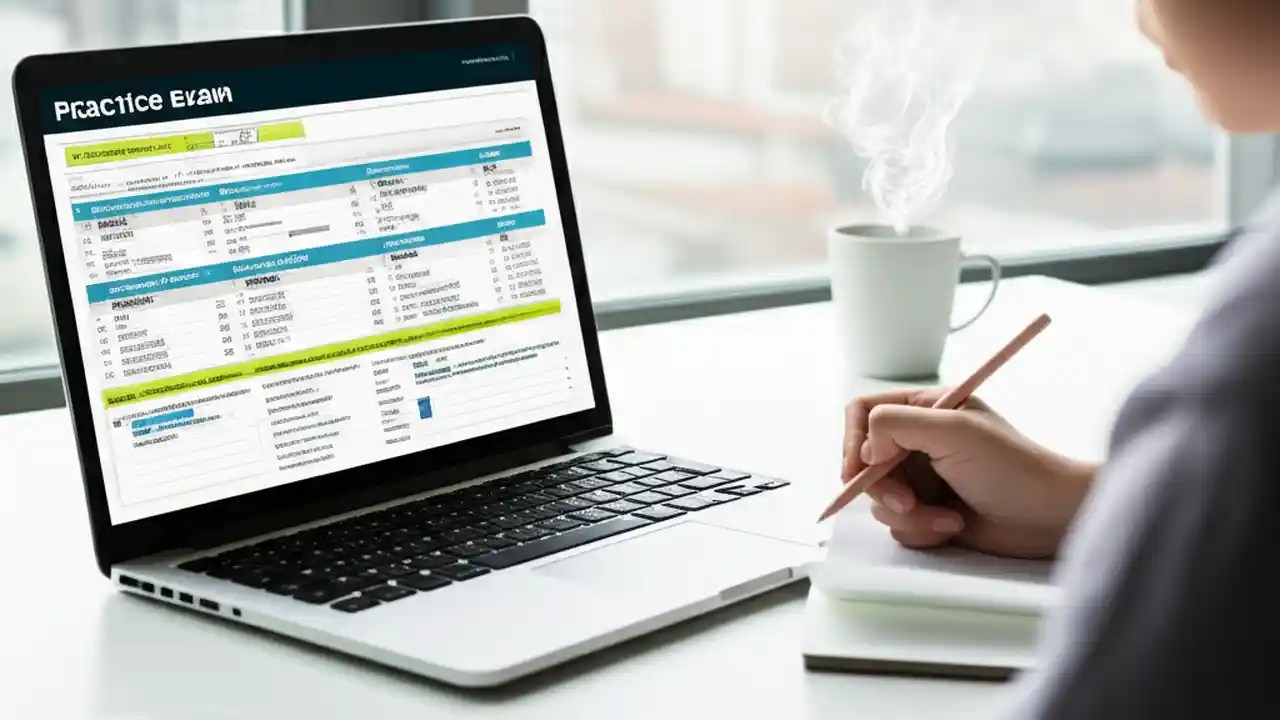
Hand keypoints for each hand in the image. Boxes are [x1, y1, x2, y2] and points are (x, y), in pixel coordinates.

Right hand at [841, 388, 1095, 558]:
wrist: (1050, 517)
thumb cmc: (1012, 468)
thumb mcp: (953, 430)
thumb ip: (898, 424)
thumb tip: (865, 449)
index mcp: (925, 408)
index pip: (863, 412)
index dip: (853, 441)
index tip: (858, 470)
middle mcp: (918, 441)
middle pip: (864, 463)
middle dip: (884, 489)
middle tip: (908, 503)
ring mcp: (923, 479)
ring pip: (879, 500)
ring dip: (909, 515)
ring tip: (948, 519)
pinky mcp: (929, 512)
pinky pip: (898, 525)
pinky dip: (921, 531)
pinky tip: (954, 526)